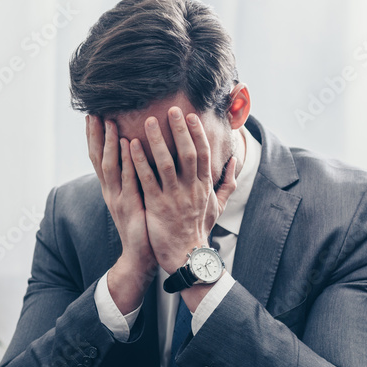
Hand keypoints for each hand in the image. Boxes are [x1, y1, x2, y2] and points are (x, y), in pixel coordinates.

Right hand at [87, 115, 156, 311]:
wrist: (140, 255)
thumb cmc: (142, 226)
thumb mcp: (134, 199)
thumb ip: (133, 179)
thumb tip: (135, 159)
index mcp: (111, 189)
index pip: (99, 158)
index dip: (95, 138)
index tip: (93, 116)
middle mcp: (110, 191)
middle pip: (98, 158)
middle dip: (95, 135)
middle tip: (94, 113)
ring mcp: (118, 198)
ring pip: (110, 166)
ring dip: (110, 143)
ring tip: (110, 122)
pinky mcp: (129, 206)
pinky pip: (128, 179)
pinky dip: (127, 161)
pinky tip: (129, 144)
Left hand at [130, 107, 235, 274]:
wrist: (187, 256)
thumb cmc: (200, 229)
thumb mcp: (218, 206)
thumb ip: (227, 183)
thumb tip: (235, 161)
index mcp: (204, 186)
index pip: (203, 154)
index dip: (197, 133)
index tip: (190, 115)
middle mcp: (191, 189)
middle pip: (187, 153)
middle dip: (179, 130)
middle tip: (170, 109)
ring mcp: (174, 197)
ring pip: (166, 163)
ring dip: (157, 141)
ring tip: (147, 122)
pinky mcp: (157, 206)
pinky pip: (147, 180)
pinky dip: (139, 162)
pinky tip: (131, 147)